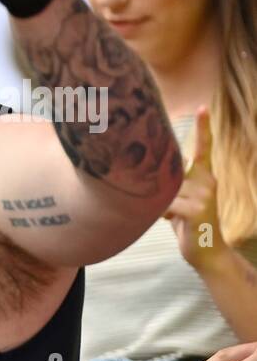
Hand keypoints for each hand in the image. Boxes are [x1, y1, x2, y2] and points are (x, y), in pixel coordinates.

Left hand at [164, 106, 223, 270]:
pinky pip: (166, 205)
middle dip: (157, 185)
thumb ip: (171, 182)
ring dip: (158, 204)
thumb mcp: (179, 199)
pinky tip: (170, 221)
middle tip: (164, 201)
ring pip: (164, 190)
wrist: (206, 253)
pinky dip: (160, 213)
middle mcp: (208, 180)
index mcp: (204, 175)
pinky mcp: (197, 208)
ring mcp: (205, 193)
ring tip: (172, 217)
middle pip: (168, 172)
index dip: (203, 128)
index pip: (204, 147)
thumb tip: (154, 168)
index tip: (203, 107)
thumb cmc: (187, 224)